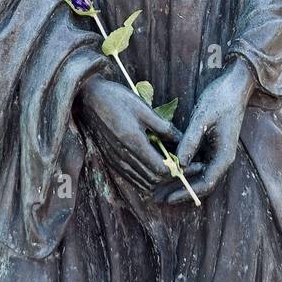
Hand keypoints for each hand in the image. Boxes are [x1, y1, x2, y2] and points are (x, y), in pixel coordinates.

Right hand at [76, 74, 181, 193]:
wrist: (88, 99)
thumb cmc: (116, 99)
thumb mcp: (143, 108)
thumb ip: (163, 127)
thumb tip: (182, 141)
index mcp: (133, 142)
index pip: (161, 170)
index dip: (179, 170)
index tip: (193, 164)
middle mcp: (123, 157)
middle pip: (153, 180)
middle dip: (173, 178)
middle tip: (189, 170)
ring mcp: (115, 161)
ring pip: (143, 183)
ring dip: (160, 181)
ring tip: (175, 171)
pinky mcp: (111, 161)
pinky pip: (132, 179)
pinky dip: (147, 179)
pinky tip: (156, 170)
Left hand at [154, 58, 254, 205]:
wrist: (234, 85)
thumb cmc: (220, 99)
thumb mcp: (202, 118)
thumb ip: (190, 141)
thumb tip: (178, 163)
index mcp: (223, 156)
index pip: (205, 183)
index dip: (186, 192)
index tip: (168, 197)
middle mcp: (221, 157)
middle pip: (201, 182)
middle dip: (181, 191)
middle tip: (159, 196)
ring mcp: (216, 151)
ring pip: (197, 173)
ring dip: (181, 180)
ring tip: (159, 185)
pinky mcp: (210, 144)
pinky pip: (196, 161)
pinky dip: (182, 166)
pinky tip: (166, 165)